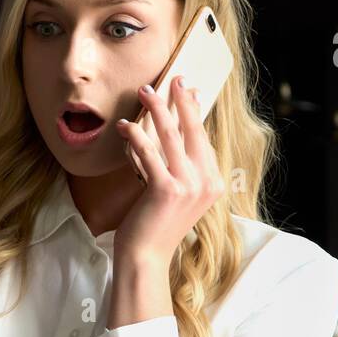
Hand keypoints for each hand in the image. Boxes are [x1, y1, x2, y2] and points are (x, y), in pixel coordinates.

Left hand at [113, 75, 224, 267]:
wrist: (146, 257)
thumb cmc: (155, 225)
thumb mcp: (175, 193)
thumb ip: (177, 166)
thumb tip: (168, 133)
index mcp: (213, 182)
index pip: (203, 139)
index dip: (194, 112)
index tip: (188, 91)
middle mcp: (206, 182)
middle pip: (193, 131)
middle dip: (182, 101)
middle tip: (173, 79)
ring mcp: (189, 186)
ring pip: (172, 136)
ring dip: (156, 109)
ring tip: (145, 91)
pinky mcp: (166, 189)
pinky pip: (149, 153)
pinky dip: (135, 136)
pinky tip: (124, 126)